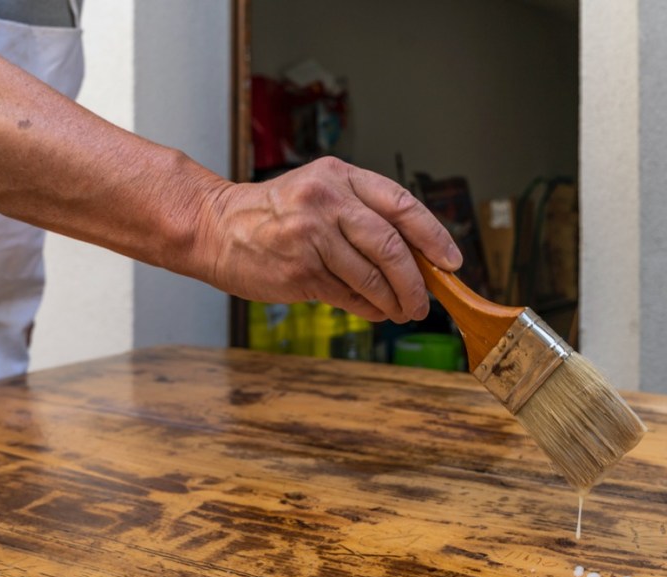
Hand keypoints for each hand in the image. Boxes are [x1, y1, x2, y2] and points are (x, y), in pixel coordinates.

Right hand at [201, 157, 462, 322]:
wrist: (216, 227)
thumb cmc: (277, 215)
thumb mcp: (321, 193)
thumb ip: (365, 216)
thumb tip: (419, 259)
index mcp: (340, 176)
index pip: (402, 205)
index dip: (433, 236)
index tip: (451, 261)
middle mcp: (327, 200)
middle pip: (391, 247)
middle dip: (416, 282)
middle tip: (424, 302)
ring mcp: (311, 236)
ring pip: (371, 278)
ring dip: (394, 301)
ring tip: (402, 311)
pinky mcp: (299, 270)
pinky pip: (348, 296)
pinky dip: (368, 308)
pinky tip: (375, 311)